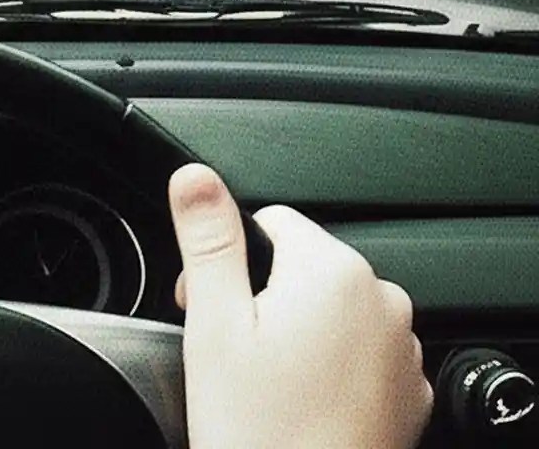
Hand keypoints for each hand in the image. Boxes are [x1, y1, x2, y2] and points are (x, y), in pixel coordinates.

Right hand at [168, 164, 431, 448]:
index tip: (209, 306)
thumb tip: (194, 177)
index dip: (226, 261)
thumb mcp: (213, 324)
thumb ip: (207, 240)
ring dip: (294, 332)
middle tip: (229, 354)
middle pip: (301, 267)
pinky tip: (295, 404)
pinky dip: (326, 368)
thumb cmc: (257, 430)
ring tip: (263, 386)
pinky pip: (357, 355)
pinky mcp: (405, 391)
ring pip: (329, 312)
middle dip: (260, 297)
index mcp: (332, 271)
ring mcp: (399, 349)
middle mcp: (381, 300)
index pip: (270, 222)